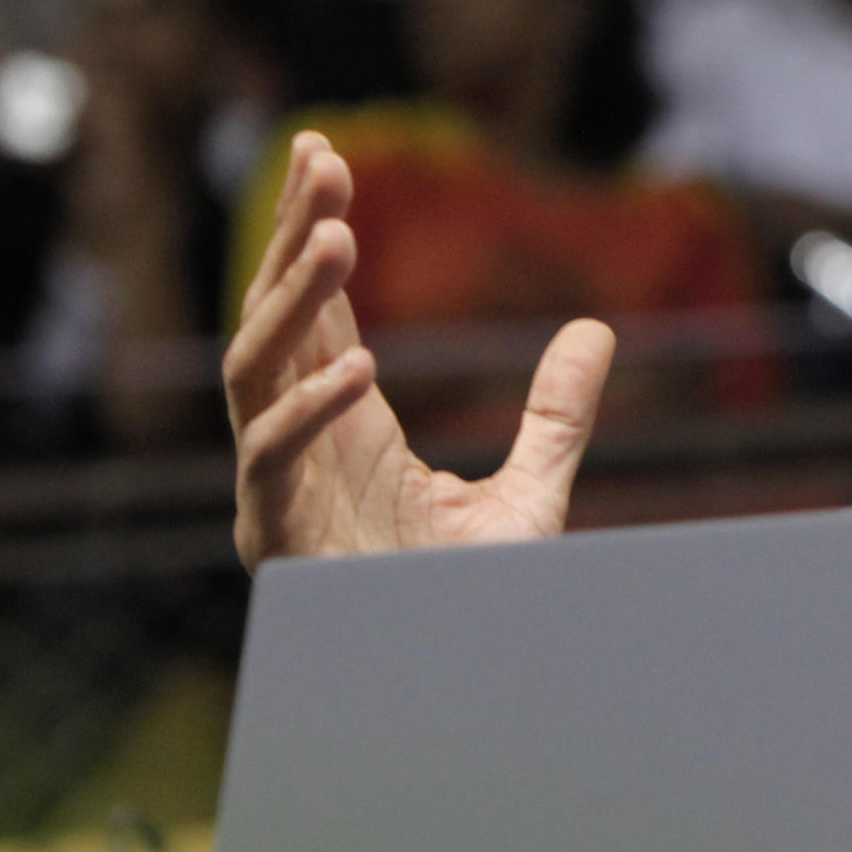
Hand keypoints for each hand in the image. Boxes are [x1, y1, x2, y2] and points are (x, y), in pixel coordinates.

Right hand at [224, 130, 614, 568]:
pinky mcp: (279, 541)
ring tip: (340, 236)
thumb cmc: (472, 608)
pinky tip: (359, 364)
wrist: (458, 698)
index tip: (326, 153)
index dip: (313, 232)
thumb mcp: (532, 494)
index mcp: (343, 427)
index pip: (316, 308)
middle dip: (291, 238)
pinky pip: (272, 460)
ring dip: (290, 303)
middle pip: (274, 320)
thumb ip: (556, 414)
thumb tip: (598, 330)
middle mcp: (298, 448)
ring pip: (252, 374)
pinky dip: (309, 412)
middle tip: (321, 158)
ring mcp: (279, 493)